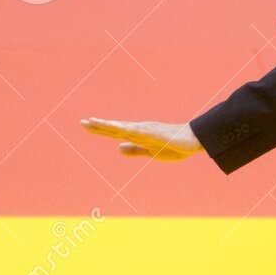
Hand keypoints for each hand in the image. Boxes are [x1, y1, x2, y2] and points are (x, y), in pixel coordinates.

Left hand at [80, 118, 203, 161]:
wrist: (193, 141)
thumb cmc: (174, 145)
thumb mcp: (150, 152)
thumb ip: (134, 150)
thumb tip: (117, 148)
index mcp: (137, 135)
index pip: (115, 131)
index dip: (100, 128)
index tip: (86, 124)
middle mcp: (138, 130)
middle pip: (115, 127)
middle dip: (99, 125)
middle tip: (82, 122)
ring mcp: (145, 130)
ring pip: (122, 127)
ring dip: (108, 125)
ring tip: (94, 122)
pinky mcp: (153, 133)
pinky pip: (136, 131)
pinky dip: (125, 128)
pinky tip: (115, 126)